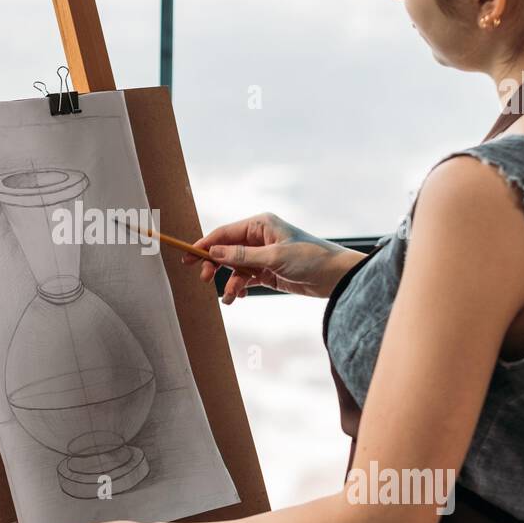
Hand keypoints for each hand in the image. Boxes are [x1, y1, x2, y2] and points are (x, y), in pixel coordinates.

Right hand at [185, 213, 363, 303]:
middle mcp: (259, 238)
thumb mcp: (273, 257)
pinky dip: (239, 288)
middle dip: (213, 265)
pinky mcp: (267, 273)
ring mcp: (262, 256)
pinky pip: (244, 279)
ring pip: (234, 268)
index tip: (187, 256)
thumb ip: (242, 256)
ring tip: (229, 297)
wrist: (336, 277)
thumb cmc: (310, 259)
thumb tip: (213, 252)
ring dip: (229, 282)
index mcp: (260, 225)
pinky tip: (239, 296)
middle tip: (202, 278)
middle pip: (225, 250)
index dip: (204, 244)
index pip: (225, 233)